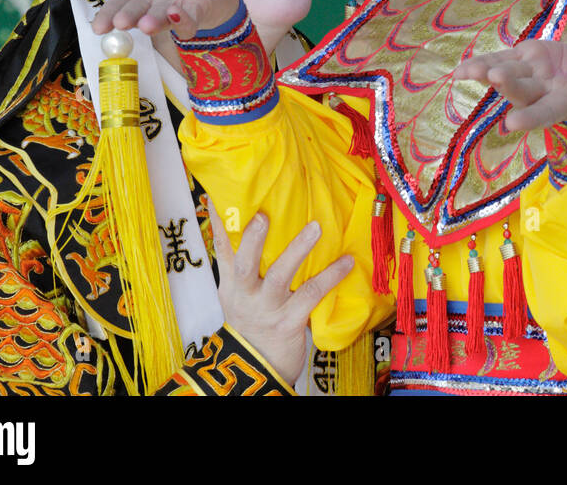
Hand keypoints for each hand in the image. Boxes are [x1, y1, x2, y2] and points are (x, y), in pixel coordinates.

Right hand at [90, 0, 240, 39]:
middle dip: (129, 18)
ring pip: (161, 20)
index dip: (107, 15)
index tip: (98, 27)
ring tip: (146, 25)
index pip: (118, 5)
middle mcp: (151, 8)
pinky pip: (188, 21)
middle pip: (137, 14)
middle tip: (121, 23)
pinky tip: (176, 12)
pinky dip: (183, 20)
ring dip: (154, 22)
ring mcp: (173, 13)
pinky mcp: (195, 14)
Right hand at [209, 203, 352, 386]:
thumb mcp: (239, 294)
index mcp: (231, 283)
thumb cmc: (253, 322)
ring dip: (298, 250)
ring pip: (280, 276)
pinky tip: (347, 261)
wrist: (257, 370)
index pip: (222, 248)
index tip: (219, 195)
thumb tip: (252, 220)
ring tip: (315, 227)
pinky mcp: (289, 322)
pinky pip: (312, 294)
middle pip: (244, 264)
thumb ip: (243, 262)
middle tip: (262, 214)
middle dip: (252, 239)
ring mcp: (267, 308)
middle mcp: (245, 294)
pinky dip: (331, 276)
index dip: (219, 223)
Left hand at [456, 39, 566, 131]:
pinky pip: (500, 59)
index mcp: (566, 102)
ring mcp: (530, 75)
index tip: (511, 124)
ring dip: (486, 73)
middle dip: (509, 85)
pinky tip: (460, 71)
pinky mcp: (523, 57)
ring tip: (464, 73)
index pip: (547, 112)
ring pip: (507, 75)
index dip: (530, 118)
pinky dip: (481, 63)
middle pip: (523, 92)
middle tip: (495, 78)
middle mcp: (542, 93)